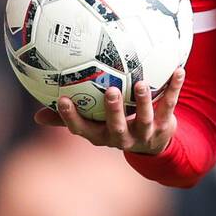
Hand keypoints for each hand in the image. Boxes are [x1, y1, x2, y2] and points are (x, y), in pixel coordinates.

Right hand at [33, 68, 184, 154]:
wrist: (154, 145)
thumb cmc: (116, 127)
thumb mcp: (93, 125)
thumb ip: (71, 117)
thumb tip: (36, 115)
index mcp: (100, 135)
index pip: (82, 129)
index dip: (71, 117)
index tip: (62, 99)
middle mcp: (121, 138)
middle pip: (115, 127)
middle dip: (113, 111)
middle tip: (111, 91)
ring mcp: (144, 134)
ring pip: (144, 118)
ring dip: (144, 102)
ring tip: (142, 83)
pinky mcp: (164, 126)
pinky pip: (169, 104)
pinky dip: (174, 88)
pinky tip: (179, 70)